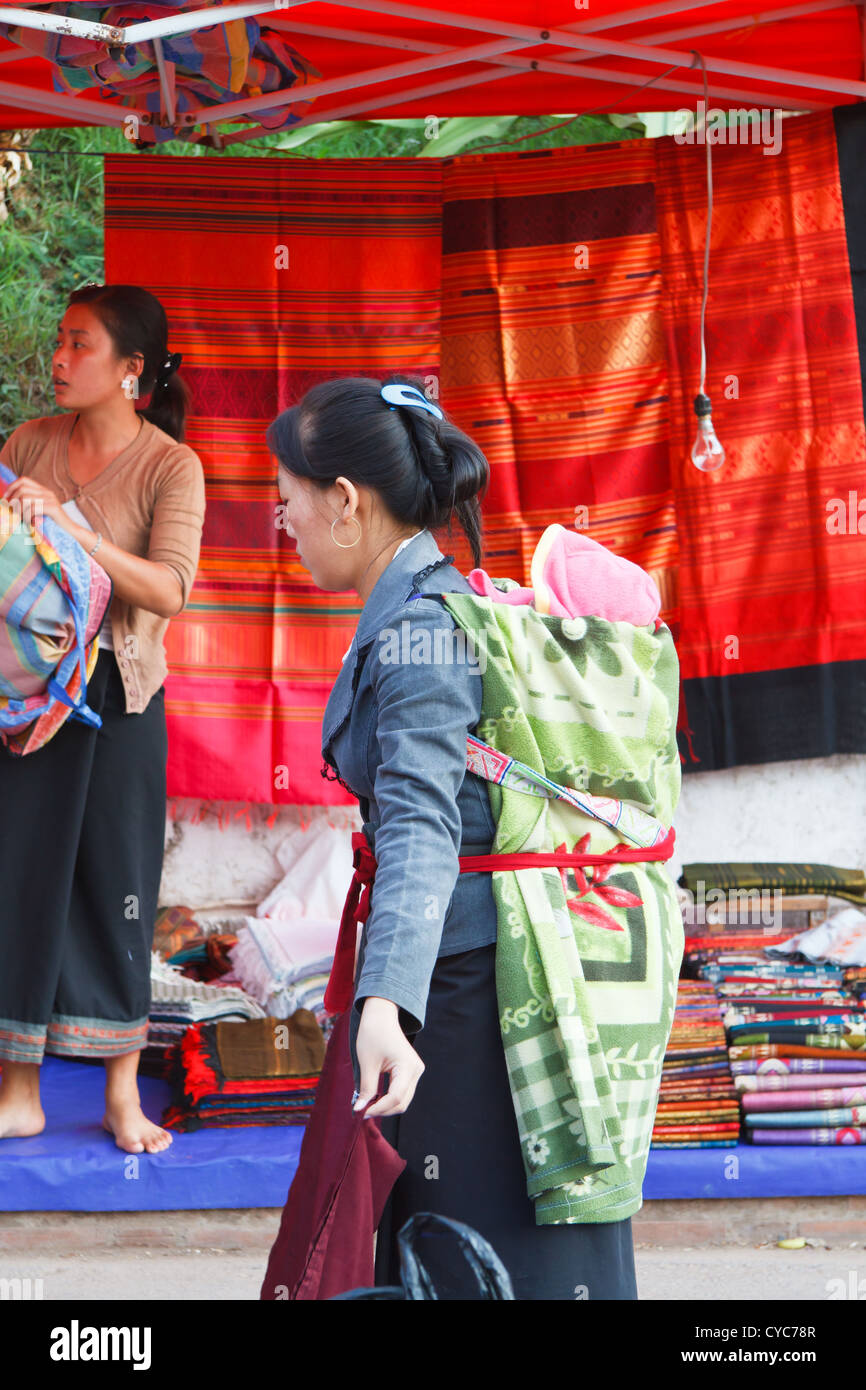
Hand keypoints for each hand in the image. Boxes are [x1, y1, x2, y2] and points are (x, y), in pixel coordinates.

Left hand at [4, 477, 64, 525]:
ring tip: (22, 519)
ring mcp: (50, 499)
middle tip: (13, 513)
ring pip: (25, 498)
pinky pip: (33, 508)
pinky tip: (30, 523)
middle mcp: (47, 492)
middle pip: (22, 489)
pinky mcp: (53, 508)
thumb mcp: (40, 510)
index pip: (23, 480)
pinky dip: (27, 517)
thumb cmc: (53, 523)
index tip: (6, 498)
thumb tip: (11, 502)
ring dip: (20, 510)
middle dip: (14, 501)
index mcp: (43, 490)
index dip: (12, 487)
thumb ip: (29, 504)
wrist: (70, 531)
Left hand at [354, 996, 424, 1118]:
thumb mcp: (367, 1063)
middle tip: (362, 1111)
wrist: (381, 1016)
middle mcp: (416, 1070)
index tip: (360, 1113)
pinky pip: (402, 1092)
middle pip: (402, 1102)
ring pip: (403, 1100)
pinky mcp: (411, 1072)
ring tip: (367, 1105)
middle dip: (382, 1110)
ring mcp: (415, 1071)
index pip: (395, 1097)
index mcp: (408, 1066)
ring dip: (386, 1106)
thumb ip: (366, 1088)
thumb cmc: (373, 1034)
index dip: (378, 1108)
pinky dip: (389, 1099)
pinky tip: (375, 1098)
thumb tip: (359, 1110)